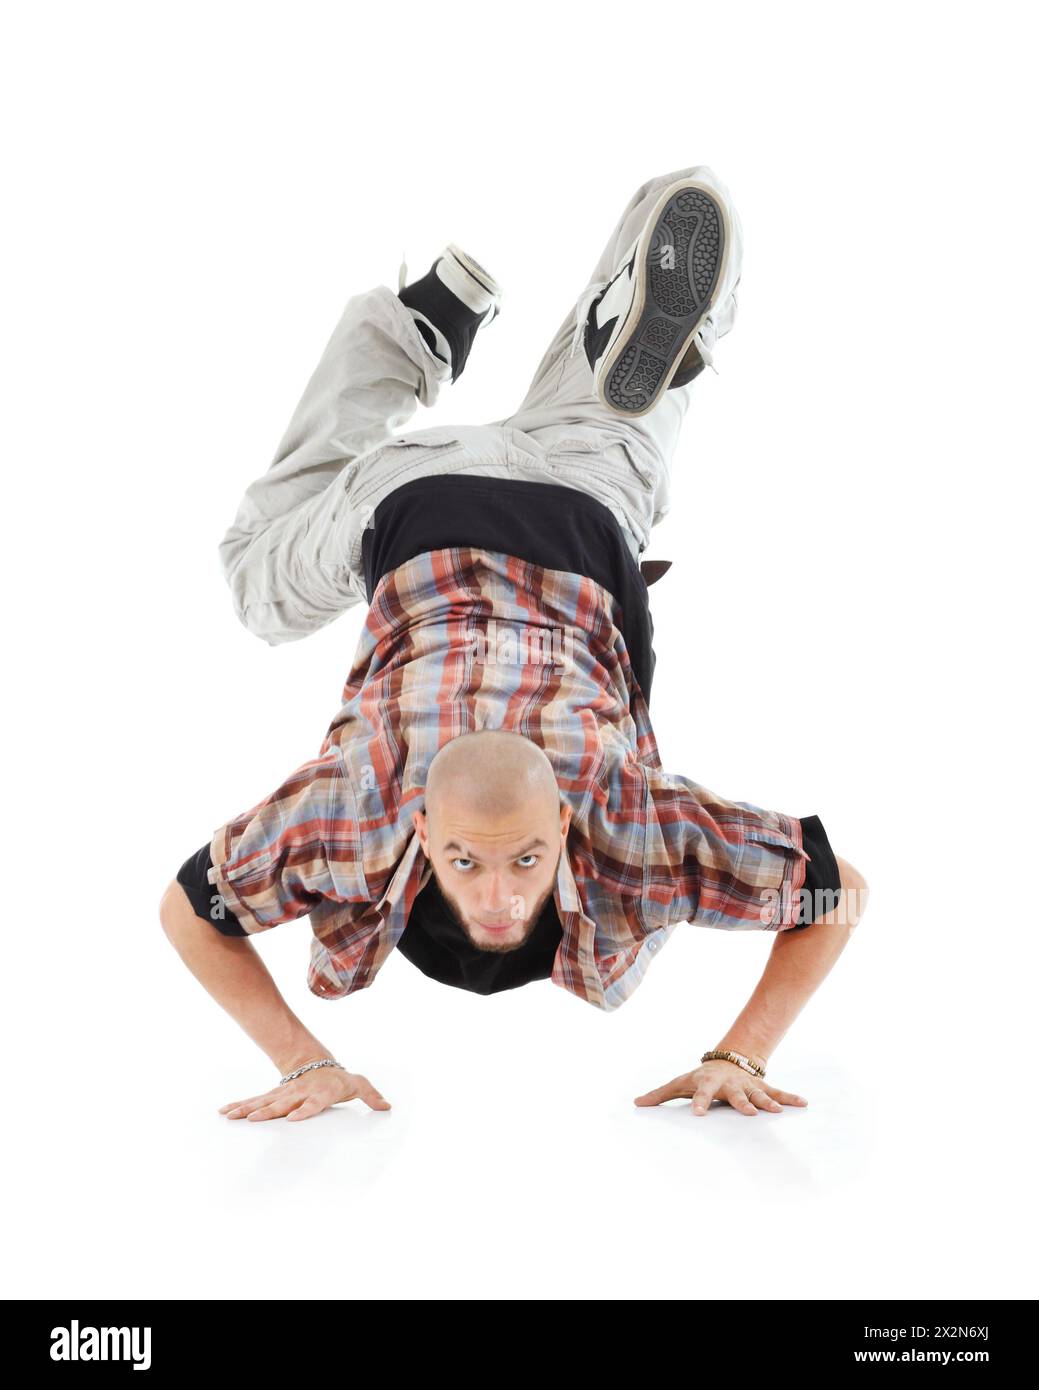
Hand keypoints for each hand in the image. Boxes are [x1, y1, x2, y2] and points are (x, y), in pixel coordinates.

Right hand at [218, 1065, 390, 1121]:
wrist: (316, 1065)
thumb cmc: (338, 1080)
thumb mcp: (358, 1085)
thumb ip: (371, 1095)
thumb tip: (387, 1106)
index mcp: (320, 1092)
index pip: (314, 1102)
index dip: (306, 1109)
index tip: (294, 1118)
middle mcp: (299, 1093)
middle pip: (283, 1103)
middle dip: (268, 1112)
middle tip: (253, 1119)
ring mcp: (284, 1094)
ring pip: (264, 1102)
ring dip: (247, 1109)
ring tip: (232, 1116)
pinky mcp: (273, 1097)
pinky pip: (254, 1101)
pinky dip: (239, 1105)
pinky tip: (225, 1112)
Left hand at [634, 1061, 806, 1116]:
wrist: (725, 1061)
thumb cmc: (698, 1078)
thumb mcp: (678, 1084)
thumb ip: (659, 1094)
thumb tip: (635, 1103)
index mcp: (707, 1083)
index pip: (700, 1093)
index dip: (698, 1103)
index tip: (697, 1115)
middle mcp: (729, 1083)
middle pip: (735, 1094)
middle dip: (742, 1103)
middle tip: (750, 1114)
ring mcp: (747, 1085)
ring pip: (758, 1094)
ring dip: (768, 1102)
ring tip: (778, 1112)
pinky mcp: (760, 1087)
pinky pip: (777, 1092)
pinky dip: (790, 1098)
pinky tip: (804, 1104)